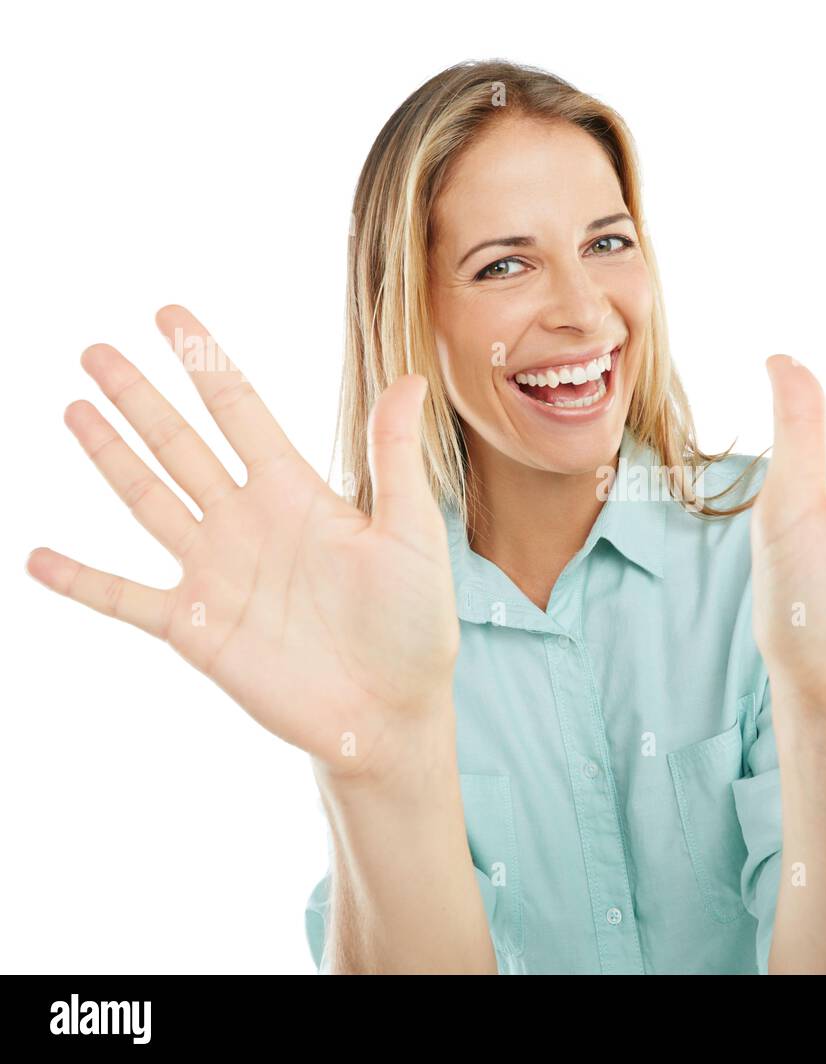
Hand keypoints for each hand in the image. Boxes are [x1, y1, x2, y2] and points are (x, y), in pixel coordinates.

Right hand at [28, 306, 458, 781]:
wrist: (392, 712)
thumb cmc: (413, 624)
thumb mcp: (410, 534)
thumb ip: (395, 459)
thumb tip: (409, 378)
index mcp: (298, 493)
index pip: (239, 411)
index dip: (204, 362)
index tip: (170, 314)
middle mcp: (249, 523)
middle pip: (181, 445)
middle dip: (140, 397)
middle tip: (96, 350)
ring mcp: (218, 573)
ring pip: (149, 501)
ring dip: (110, 458)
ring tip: (73, 409)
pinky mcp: (197, 629)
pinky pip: (126, 598)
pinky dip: (83, 581)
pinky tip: (38, 558)